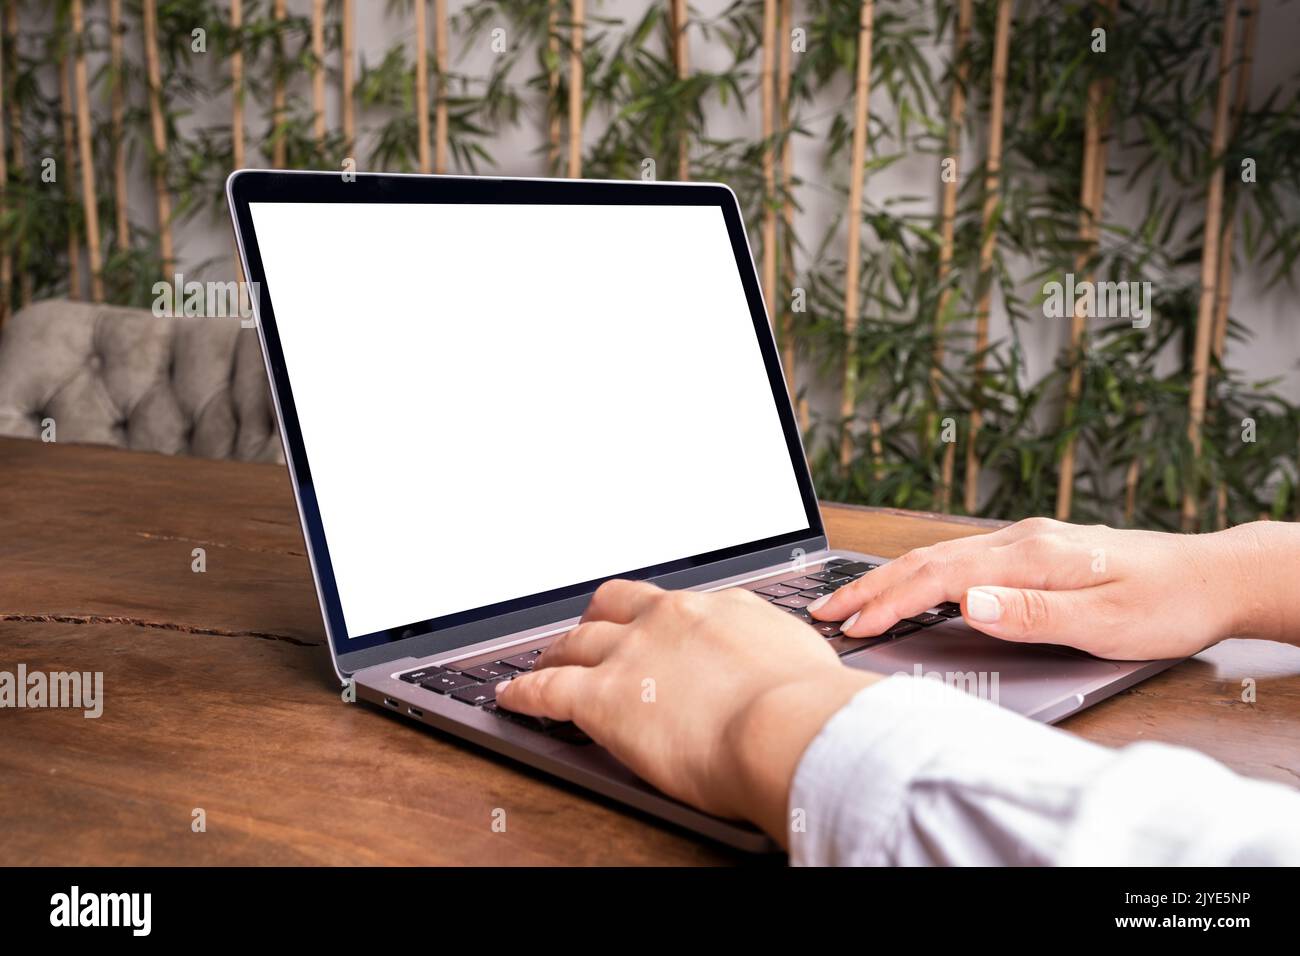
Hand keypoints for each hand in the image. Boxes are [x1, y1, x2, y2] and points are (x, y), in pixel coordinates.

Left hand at [496, 580, 878, 842]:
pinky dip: (523, 690)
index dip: (654, 619)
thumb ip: (776, 657)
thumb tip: (782, 669)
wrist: (790, 727)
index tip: (651, 629)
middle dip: (597, 618)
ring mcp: (632, 652)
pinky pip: (547, 686)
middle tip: (586, 634)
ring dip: (556, 650)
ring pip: (577, 640)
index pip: (675, 606)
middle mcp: (671, 618)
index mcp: (721, 608)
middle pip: (616, 605)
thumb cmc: (811, 708)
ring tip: (544, 662)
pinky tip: (512, 697)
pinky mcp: (601, 694)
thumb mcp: (802, 662)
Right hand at [810, 517, 1297, 659]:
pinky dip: (921, 575)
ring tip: (853, 601)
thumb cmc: (1167, 603)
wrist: (1215, 575)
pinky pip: (960, 559)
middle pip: (926, 560)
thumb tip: (966, 602)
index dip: (887, 602)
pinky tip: (913, 587)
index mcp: (1030, 556)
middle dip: (869, 586)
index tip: (849, 626)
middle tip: (823, 609)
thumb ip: (1031, 612)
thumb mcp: (1105, 620)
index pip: (937, 578)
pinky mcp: (1035, 552)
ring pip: (939, 557)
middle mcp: (1020, 541)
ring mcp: (1026, 543)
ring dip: (890, 579)